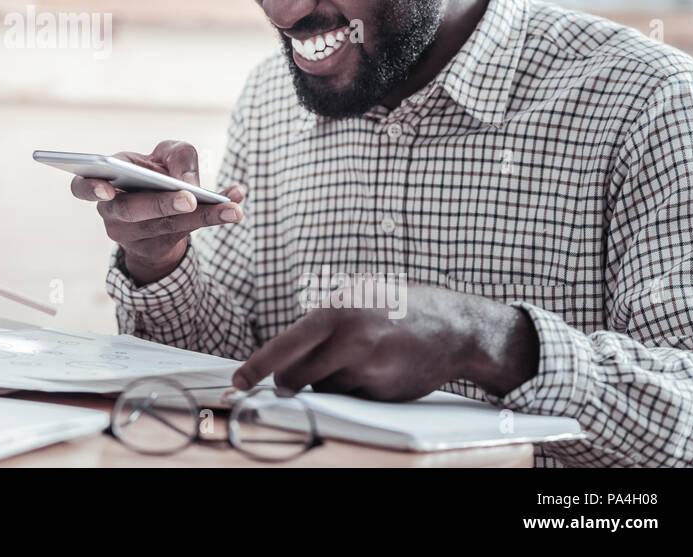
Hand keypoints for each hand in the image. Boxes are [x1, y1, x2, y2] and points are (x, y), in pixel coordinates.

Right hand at [69, 140, 243, 283]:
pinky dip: (214, 218)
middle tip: (189, 199)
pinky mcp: (156, 249)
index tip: (106, 189)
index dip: (90, 188)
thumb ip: (179, 157)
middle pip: (130, 211)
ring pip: (165, 226)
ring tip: (231, 207)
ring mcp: (132, 236)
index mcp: (105, 180)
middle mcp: (112, 212)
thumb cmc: (158, 172)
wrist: (164, 210)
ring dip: (201, 216)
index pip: (82, 187)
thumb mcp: (169, 154)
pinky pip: (185, 234)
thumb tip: (190, 183)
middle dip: (160, 204)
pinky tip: (236, 208)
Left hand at [232, 280, 538, 398]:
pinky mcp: (381, 394)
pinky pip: (349, 397)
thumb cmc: (398, 305)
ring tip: (358, 356)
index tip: (238, 382)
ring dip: (328, 380)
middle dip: (289, 381)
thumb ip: (321, 322)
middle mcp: (350, 343)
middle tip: (294, 374)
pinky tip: (376, 367)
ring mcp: (367, 371)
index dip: (257, 367)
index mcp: (336, 312)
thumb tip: (283, 353)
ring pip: (323, 388)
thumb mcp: (356, 296)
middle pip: (296, 377)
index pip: (284, 346)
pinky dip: (353, 387)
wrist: (455, 326)